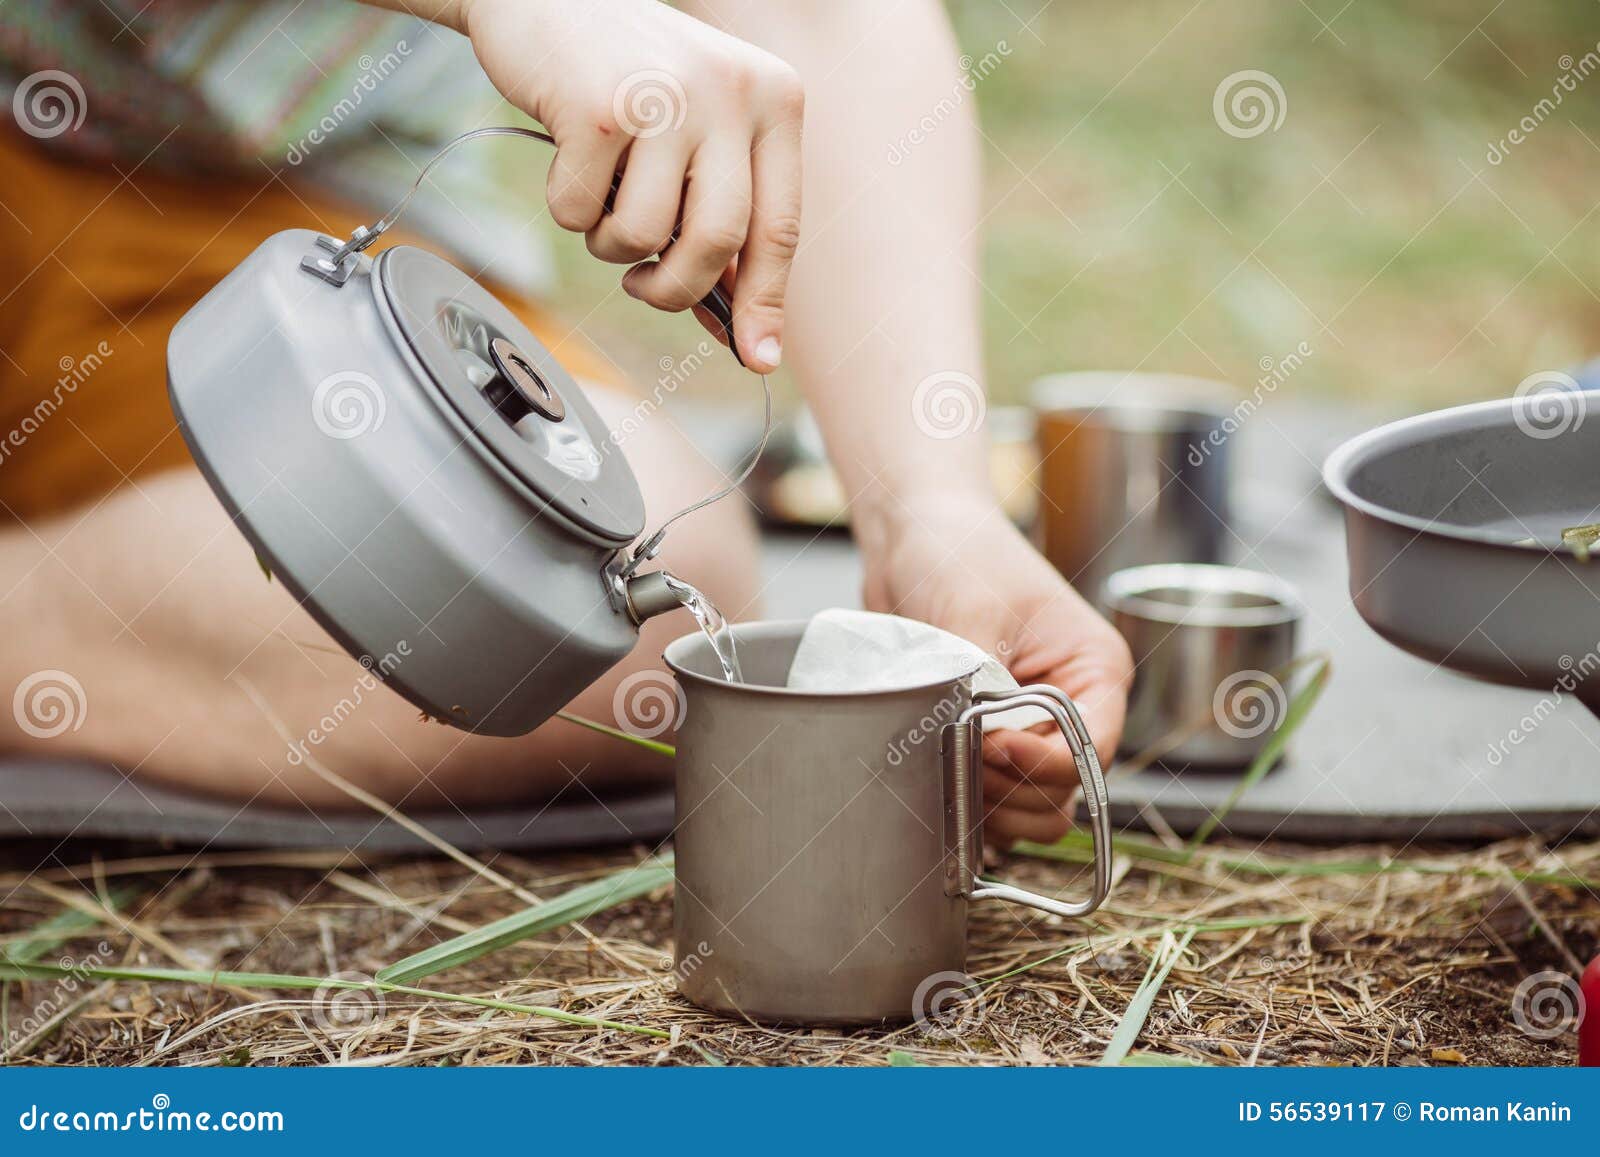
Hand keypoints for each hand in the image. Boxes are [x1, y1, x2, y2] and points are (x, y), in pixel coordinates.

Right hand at [459, 0, 803, 371]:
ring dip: (612, 243)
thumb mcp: (698, 136)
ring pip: (645, 236)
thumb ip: (723, 216)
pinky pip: (580, 212)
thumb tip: (745, 333)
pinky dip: (567, 206)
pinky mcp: (598, 107)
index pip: (780, 227)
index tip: (757, 357)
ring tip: (603, 196)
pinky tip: (569, 158)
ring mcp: (664, 97)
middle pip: (717, 244)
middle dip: (676, 289)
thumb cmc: (627, 80)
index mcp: (774, 100)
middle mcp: (730, 93)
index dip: (765, 303)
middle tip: (645, 288)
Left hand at [860, 493, 1132, 847]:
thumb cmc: (959, 554)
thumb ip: (981, 685)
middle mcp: (1073, 707)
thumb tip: (977, 745)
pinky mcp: (990, 740)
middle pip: (1065, 792)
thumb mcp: (973, 613)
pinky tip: (939, 788)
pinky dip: (972, 807)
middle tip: (959, 761)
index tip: (989, 746)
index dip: (1042, 766)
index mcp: (1095, 672)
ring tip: (946, 772)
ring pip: (1032, 807)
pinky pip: (996, 801)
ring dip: (992, 806)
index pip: (1091, 751)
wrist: (913, 536)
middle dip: (1013, 791)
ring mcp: (1031, 728)